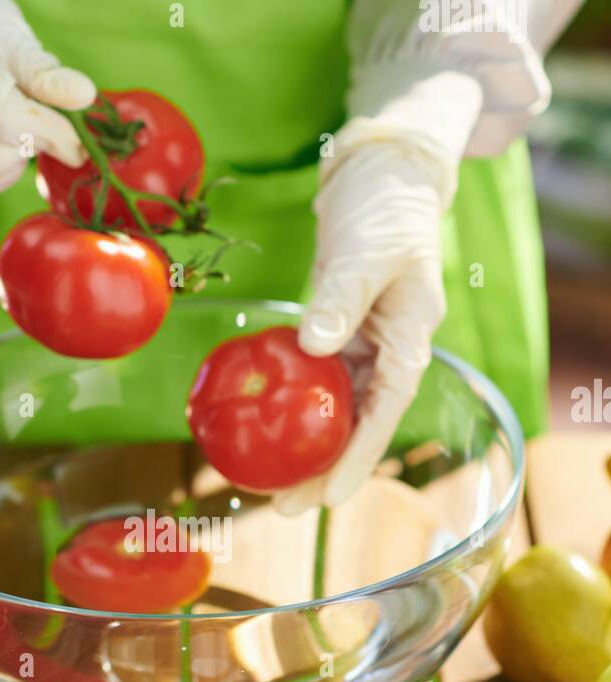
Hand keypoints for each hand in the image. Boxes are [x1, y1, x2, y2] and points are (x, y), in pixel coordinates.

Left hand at [276, 134, 447, 514]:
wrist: (381, 173)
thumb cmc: (384, 204)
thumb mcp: (366, 248)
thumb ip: (342, 297)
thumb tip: (314, 347)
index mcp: (413, 334)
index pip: (388, 408)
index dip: (361, 456)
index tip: (334, 497)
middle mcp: (392, 348)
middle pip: (362, 423)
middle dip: (328, 470)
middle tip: (288, 508)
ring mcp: (366, 344)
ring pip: (338, 410)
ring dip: (311, 448)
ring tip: (274, 487)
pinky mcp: (339, 333)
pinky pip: (317, 381)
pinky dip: (296, 406)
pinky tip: (267, 428)